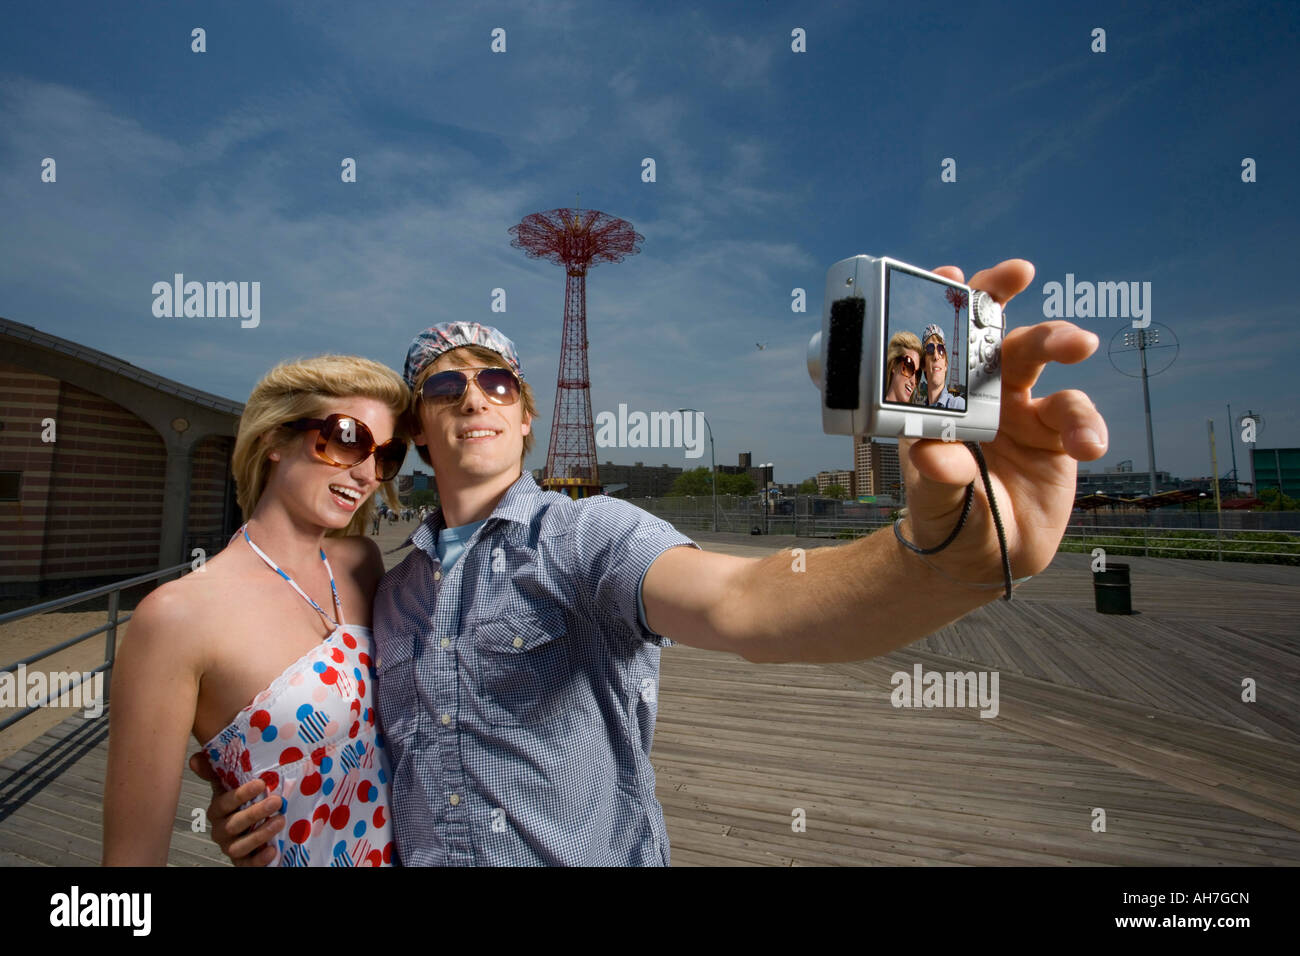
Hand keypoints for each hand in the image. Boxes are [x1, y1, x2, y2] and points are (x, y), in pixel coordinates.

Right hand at [189, 751, 281, 866]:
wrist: (256, 828)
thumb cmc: (244, 803)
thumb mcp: (233, 785)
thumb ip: (217, 772)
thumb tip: (194, 758)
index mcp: (218, 810)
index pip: (223, 803)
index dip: (240, 794)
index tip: (260, 783)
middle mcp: (221, 830)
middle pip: (233, 824)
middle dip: (255, 813)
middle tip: (276, 801)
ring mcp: (231, 847)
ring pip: (239, 846)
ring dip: (260, 834)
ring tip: (280, 821)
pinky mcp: (243, 861)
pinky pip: (247, 864)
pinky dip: (259, 859)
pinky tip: (271, 850)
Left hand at [899, 259, 1107, 584]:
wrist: (983, 557)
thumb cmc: (946, 518)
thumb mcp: (935, 504)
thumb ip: (937, 479)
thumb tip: (934, 454)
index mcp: (941, 399)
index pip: (937, 341)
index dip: (942, 305)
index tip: (949, 276)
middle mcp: (980, 392)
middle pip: (991, 330)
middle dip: (1002, 296)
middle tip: (1018, 273)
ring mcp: (1022, 408)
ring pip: (1041, 357)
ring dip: (1059, 340)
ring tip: (1078, 344)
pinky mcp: (1058, 435)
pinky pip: (1077, 417)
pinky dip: (1088, 426)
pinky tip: (1088, 446)